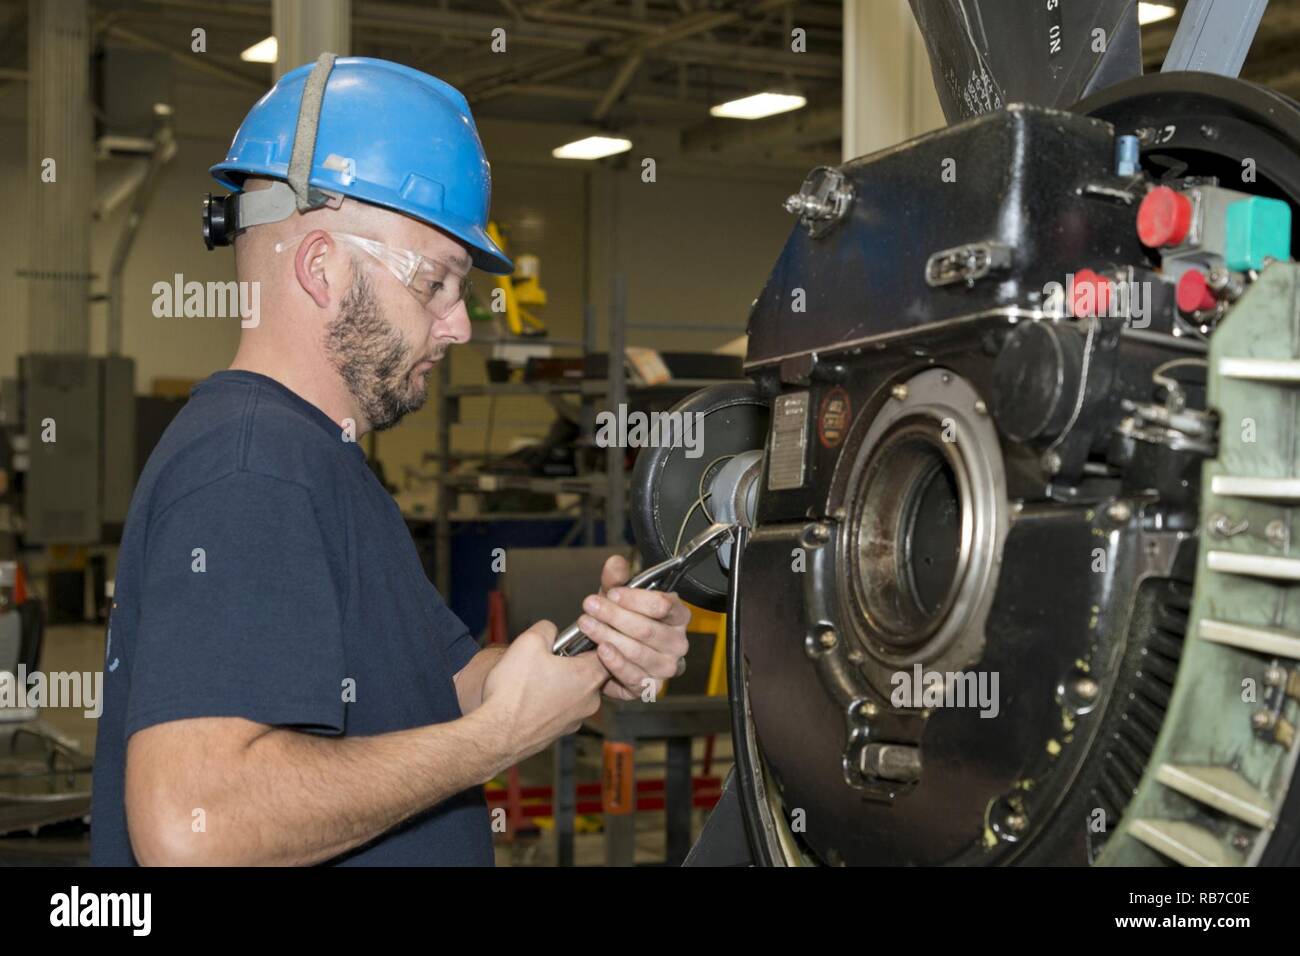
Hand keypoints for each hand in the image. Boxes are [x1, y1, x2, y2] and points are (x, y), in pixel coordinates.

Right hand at [481, 621, 606, 763]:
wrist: (496, 734)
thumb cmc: (514, 691)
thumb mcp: (529, 641)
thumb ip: (548, 628)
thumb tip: (551, 631)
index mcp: (589, 676)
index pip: (606, 651)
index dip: (587, 640)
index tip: (569, 638)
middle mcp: (590, 701)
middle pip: (588, 671)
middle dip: (569, 661)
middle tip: (546, 657)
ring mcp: (576, 720)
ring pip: (573, 691)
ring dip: (558, 681)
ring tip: (533, 678)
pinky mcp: (560, 732)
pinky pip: (560, 708)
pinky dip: (549, 700)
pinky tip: (529, 697)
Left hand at [578, 555, 691, 700]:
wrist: (611, 651)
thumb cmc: (620, 621)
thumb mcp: (617, 597)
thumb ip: (616, 579)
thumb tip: (615, 564)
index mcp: (677, 616)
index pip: (664, 605)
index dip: (635, 599)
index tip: (612, 593)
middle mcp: (677, 643)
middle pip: (648, 629)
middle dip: (615, 616)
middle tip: (590, 606)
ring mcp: (666, 667)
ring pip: (639, 652)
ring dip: (609, 637)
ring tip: (588, 626)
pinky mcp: (651, 687)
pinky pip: (635, 677)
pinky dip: (616, 664)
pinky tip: (602, 651)